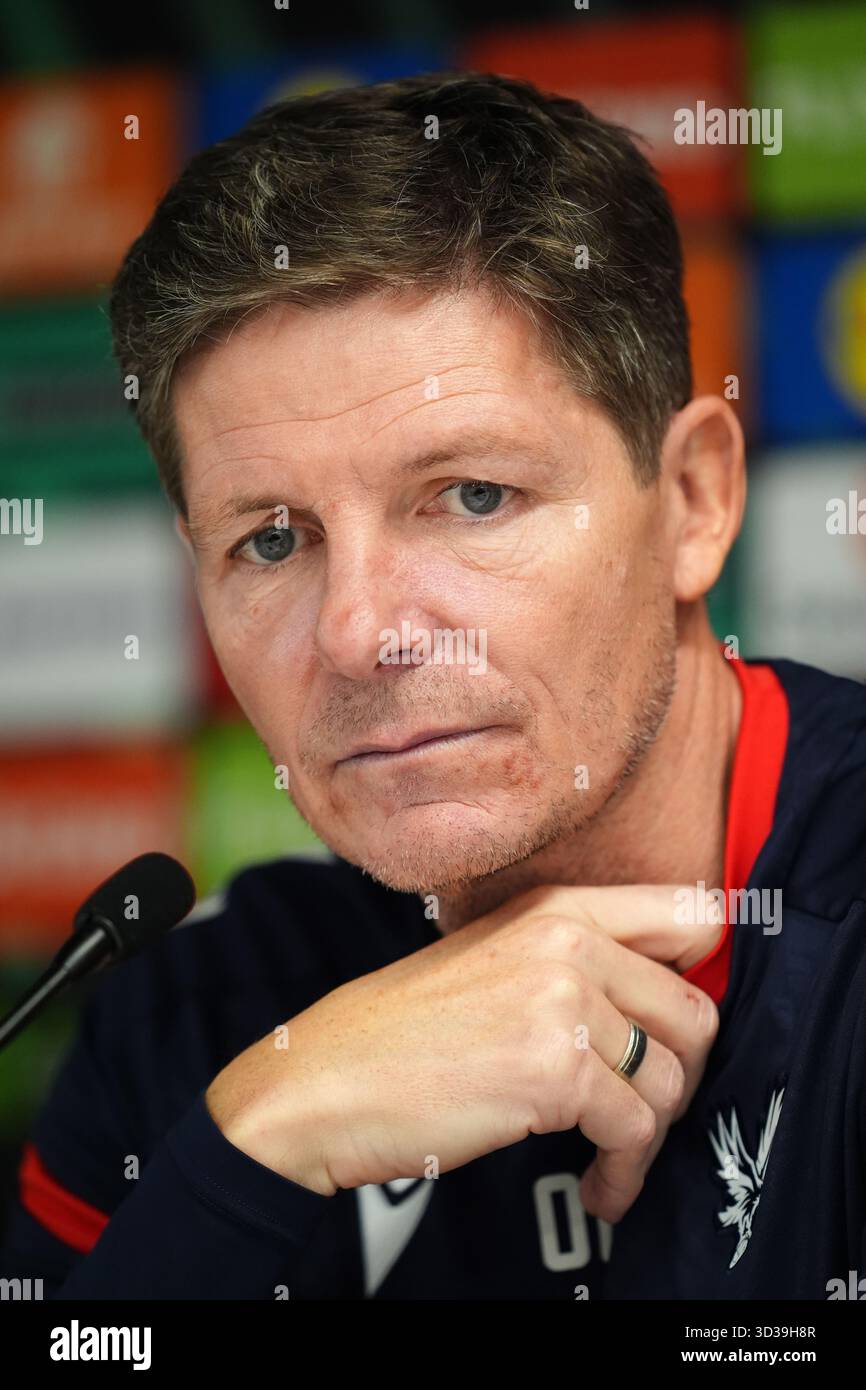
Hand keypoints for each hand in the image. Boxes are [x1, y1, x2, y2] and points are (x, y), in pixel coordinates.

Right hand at [205, 882, 719, 1222]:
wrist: (323, 1080)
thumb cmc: (402, 1032)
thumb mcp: (493, 960)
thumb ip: (574, 962)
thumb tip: (664, 1000)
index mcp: (556, 907)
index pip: (688, 915)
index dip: (706, 972)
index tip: (684, 1029)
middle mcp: (568, 941)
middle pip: (695, 1010)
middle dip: (681, 1076)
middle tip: (644, 1111)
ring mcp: (562, 1000)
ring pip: (671, 1080)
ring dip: (649, 1136)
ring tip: (611, 1159)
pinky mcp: (553, 1069)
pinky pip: (635, 1131)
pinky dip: (623, 1173)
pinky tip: (595, 1187)